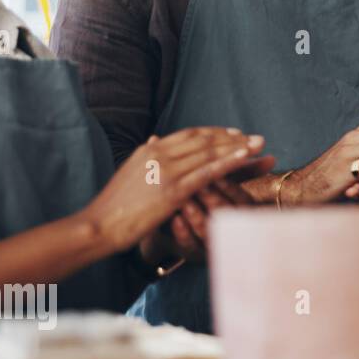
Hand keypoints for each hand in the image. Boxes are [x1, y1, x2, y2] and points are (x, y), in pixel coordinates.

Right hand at [87, 128, 265, 254]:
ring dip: (237, 147)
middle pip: (204, 141)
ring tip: (259, 145)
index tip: (235, 133)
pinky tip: (245, 158)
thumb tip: (156, 138)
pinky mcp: (172, 191)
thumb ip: (147, 155)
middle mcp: (159, 154)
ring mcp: (166, 172)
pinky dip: (228, 162)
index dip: (215, 133)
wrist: (99, 225)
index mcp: (150, 149)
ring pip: (209, 153)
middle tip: (256, 137)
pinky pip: (206, 172)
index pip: (190, 135)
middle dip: (233, 138)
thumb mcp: (130, 172)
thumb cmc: (115, 205)